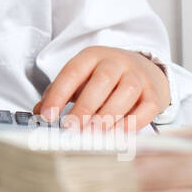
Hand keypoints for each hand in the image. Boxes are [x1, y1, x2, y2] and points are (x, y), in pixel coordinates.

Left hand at [32, 46, 169, 132]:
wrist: (144, 69)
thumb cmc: (104, 78)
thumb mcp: (81, 77)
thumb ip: (58, 93)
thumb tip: (38, 112)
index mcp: (92, 56)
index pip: (73, 72)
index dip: (59, 94)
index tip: (47, 116)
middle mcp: (117, 62)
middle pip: (103, 80)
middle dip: (85, 107)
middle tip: (71, 128)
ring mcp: (138, 77)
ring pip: (126, 93)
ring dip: (108, 116)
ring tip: (92, 134)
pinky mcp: (154, 94)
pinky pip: (145, 109)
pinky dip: (131, 123)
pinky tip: (116, 135)